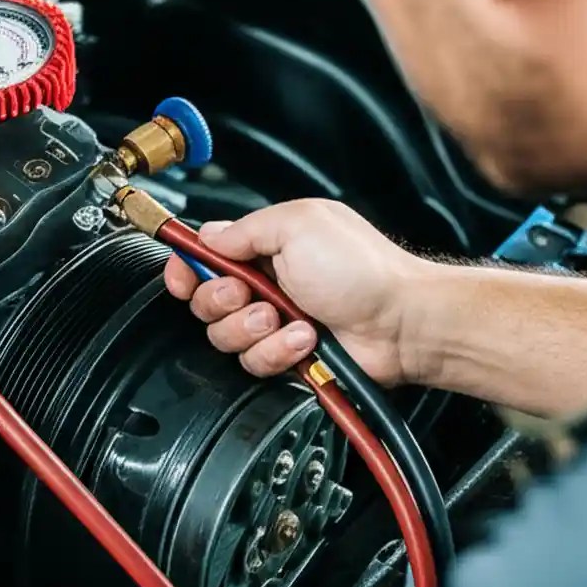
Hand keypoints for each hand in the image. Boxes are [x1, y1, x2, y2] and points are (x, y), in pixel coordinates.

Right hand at [164, 199, 433, 383]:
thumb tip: (208, 235)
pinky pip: (255, 362)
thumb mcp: (297, 225)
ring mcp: (276, 321)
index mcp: (266, 245)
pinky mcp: (286, 355)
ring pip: (225, 337)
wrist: (401, 321)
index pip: (205, 256)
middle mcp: (267, 283)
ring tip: (287, 318)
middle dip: (221, 300)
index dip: (186, 269)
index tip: (184, 278)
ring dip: (253, 328)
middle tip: (249, 294)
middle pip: (206, 300)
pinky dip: (278, 352)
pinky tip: (305, 340)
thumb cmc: (363, 268)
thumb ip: (244, 229)